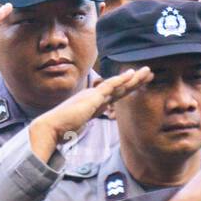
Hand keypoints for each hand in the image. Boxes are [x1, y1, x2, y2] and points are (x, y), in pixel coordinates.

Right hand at [28, 67, 151, 161]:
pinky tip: (131, 74)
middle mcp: (94, 96)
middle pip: (119, 87)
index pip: (113, 94)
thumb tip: (81, 129)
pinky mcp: (93, 97)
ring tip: (147, 71)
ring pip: (119, 85)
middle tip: (148, 73)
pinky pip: (110, 86)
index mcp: (92, 103)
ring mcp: (94, 95)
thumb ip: (83, 123)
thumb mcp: (78, 126)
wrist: (51, 127)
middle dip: (135, 80)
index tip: (136, 83)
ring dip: (134, 78)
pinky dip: (121, 80)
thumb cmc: (61, 129)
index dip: (126, 88)